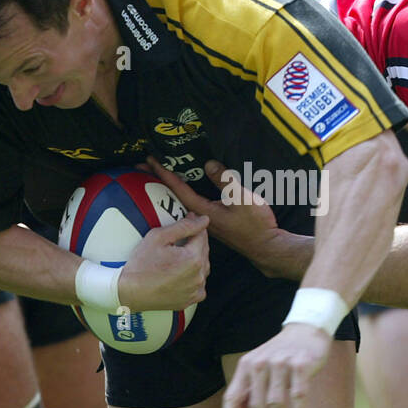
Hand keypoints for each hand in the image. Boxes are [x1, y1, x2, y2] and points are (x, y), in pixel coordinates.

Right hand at [117, 212, 209, 310]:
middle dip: (196, 240)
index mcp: (193, 258)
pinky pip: (199, 284)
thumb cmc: (140, 264)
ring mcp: (195, 290)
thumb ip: (183, 226)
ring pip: (203, 267)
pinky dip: (194, 276)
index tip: (189, 218)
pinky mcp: (190, 299)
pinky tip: (183, 272)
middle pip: (204, 251)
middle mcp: (198, 275)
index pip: (202, 235)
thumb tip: (204, 220)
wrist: (129, 292)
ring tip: (181, 254)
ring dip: (196, 258)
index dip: (196, 224)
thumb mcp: (158, 237)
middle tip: (182, 236)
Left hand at [147, 157, 282, 273]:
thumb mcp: (242, 199)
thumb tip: (208, 164)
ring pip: (183, 200)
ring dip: (169, 186)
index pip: (178, 189)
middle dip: (158, 179)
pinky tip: (185, 189)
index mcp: (204, 211)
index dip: (163, 173)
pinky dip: (183, 194)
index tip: (149, 160)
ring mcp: (208, 221)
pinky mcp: (216, 222)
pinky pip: (194, 204)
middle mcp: (201, 217)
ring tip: (156, 174)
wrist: (267, 247)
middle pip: (174, 195)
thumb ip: (225, 181)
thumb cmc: (255, 225)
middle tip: (141, 166)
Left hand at [218, 323, 332, 407]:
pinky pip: (299, 393)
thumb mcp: (260, 366)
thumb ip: (250, 386)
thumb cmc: (281, 353)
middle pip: (257, 405)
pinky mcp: (301, 364)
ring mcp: (281, 363)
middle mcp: (260, 363)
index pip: (233, 395)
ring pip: (277, 403)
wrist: (307, 329)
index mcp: (247, 365)